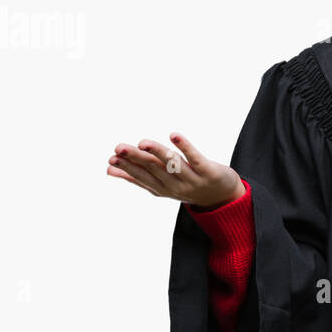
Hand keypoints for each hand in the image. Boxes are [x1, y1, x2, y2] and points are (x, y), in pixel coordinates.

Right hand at [106, 133, 244, 208]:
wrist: (223, 196)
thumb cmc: (186, 185)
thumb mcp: (161, 185)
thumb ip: (137, 177)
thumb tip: (109, 169)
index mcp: (162, 189)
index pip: (142, 177)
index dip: (127, 168)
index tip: (111, 158)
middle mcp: (176, 186)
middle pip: (154, 169)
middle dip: (135, 158)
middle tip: (119, 148)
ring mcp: (193, 179)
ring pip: (172, 164)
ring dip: (157, 153)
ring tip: (143, 143)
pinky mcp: (209, 172)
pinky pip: (195, 158)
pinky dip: (185, 147)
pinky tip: (174, 135)